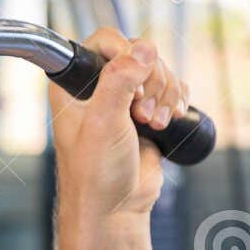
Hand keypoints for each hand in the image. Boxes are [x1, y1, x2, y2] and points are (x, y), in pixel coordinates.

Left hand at [48, 28, 187, 219]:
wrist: (114, 208)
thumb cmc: (95, 173)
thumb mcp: (104, 122)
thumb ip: (119, 82)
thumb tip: (142, 48)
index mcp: (72, 85)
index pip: (103, 41)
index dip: (124, 52)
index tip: (133, 77)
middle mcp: (96, 88)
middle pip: (139, 54)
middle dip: (151, 81)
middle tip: (140, 114)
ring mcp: (123, 99)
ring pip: (159, 71)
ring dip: (165, 96)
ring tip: (152, 125)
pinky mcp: (145, 112)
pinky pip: (171, 89)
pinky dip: (176, 102)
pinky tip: (168, 122)